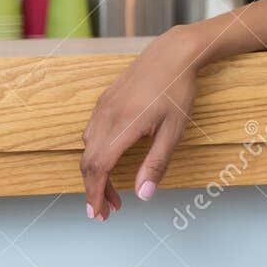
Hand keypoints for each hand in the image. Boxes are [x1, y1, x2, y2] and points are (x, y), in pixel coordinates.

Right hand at [79, 24, 206, 220]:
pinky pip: (91, 133)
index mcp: (122, 125)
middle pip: (89, 162)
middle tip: (106, 211)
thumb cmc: (178, 91)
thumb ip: (156, 163)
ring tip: (113, 192)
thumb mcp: (173, 130)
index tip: (98, 213)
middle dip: (94, 190)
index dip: (95, 193)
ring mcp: (102, 107)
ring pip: (88, 148)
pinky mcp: (104, 101)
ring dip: (96, 173)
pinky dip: (96, 154)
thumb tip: (143, 195)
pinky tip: (111, 162)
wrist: (172, 53)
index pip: (99, 168)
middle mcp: (105, 116)